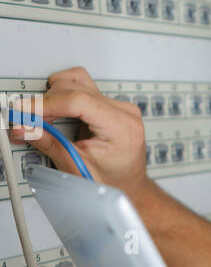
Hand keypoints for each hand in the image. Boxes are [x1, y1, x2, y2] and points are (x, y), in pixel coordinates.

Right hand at [10, 66, 149, 200]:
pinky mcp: (109, 103)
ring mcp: (118, 105)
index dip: (48, 104)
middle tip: (31, 122)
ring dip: (55, 96)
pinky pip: (82, 86)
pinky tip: (58, 112)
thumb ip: (51, 145)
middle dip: (47, 103)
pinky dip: (64, 94)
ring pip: (77, 81)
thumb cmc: (112, 182)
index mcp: (122, 127)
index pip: (80, 101)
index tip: (26, 112)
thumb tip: (26, 128)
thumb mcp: (78, 167)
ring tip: (46, 118)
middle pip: (75, 88)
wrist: (128, 186)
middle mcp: (123, 111)